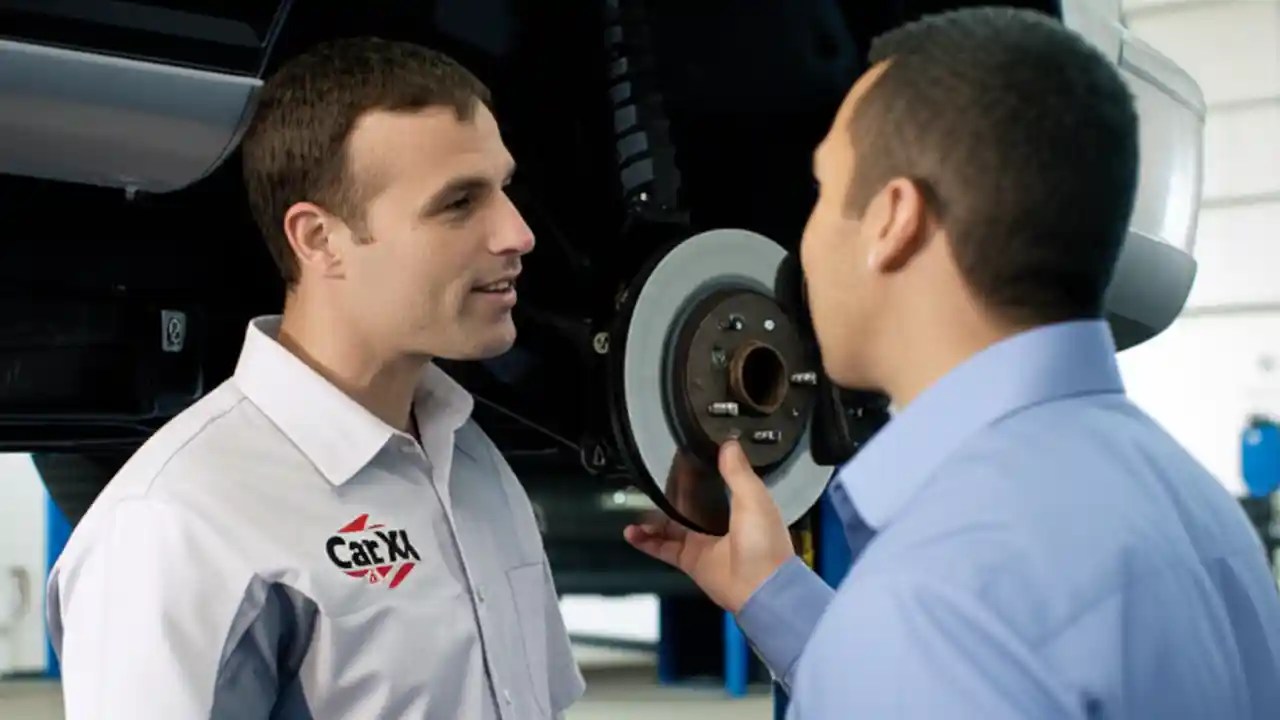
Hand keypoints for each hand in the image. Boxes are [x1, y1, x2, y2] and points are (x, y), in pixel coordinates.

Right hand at [623, 440, 794, 612]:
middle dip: (671, 495)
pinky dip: (646, 541)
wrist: (760, 588)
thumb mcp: (753, 498)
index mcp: (742, 508)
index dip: (703, 473)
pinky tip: (632, 532)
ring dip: (652, 519)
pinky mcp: (691, 561)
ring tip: (634, 507)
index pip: (718, 484)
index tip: (684, 459)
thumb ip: (738, 472)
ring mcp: (704, 544)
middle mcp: (722, 525)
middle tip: (652, 480)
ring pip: (671, 527)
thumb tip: (730, 444)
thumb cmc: (765, 543)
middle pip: (690, 506)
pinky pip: (663, 548)